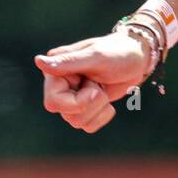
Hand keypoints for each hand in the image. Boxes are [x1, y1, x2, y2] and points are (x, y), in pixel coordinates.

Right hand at [34, 32, 155, 134]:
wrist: (139, 59)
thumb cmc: (119, 52)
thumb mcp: (96, 56)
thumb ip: (68, 62)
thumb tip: (38, 61)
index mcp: (56, 70)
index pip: (54, 102)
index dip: (76, 103)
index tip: (96, 91)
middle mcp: (60, 85)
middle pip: (66, 114)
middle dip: (89, 106)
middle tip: (100, 89)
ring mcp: (71, 97)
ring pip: (76, 122)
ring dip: (98, 110)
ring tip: (103, 90)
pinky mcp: (84, 106)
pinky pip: (87, 126)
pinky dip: (102, 117)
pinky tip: (107, 103)